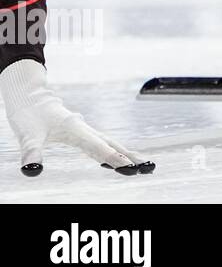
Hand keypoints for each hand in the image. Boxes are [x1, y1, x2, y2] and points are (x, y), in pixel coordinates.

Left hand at [1, 60, 154, 176]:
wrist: (30, 97)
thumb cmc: (29, 115)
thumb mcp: (27, 136)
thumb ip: (31, 152)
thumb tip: (32, 170)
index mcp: (76, 130)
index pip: (99, 148)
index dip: (115, 159)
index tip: (131, 169)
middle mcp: (84, 130)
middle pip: (113, 144)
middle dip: (131, 156)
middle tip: (149, 167)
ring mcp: (84, 130)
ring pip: (110, 143)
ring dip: (126, 154)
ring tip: (143, 164)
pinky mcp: (80, 133)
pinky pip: (102, 143)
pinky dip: (113, 151)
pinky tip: (114, 161)